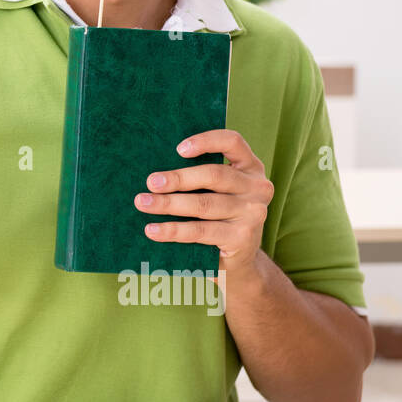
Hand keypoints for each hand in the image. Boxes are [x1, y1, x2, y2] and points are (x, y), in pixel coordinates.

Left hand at [132, 129, 274, 273]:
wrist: (239, 260)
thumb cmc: (219, 216)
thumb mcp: (218, 191)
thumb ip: (200, 177)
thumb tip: (156, 171)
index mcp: (250, 167)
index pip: (232, 142)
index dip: (206, 141)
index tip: (178, 149)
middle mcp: (258, 187)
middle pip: (214, 176)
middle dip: (178, 178)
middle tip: (151, 182)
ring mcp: (253, 214)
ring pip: (204, 204)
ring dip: (169, 203)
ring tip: (143, 203)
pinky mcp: (242, 238)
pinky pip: (201, 231)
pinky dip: (173, 230)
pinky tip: (153, 230)